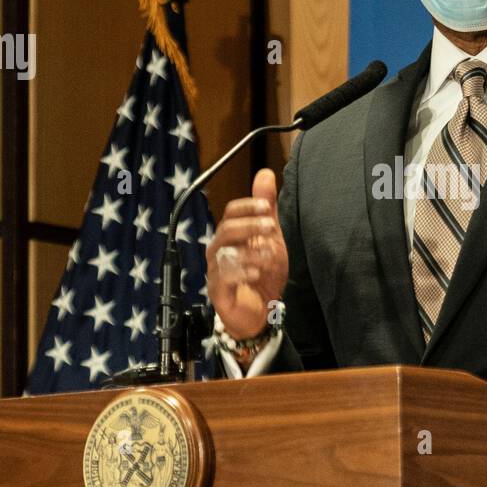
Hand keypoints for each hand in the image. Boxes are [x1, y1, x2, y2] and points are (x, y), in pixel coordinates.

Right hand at [205, 169, 288, 340]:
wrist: (260, 313)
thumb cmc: (262, 274)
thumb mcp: (270, 238)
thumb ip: (267, 208)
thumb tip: (265, 172)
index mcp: (230, 235)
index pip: (231, 212)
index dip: (247, 207)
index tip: (266, 207)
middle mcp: (219, 250)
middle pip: (227, 229)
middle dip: (250, 226)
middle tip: (270, 226)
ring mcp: (216, 271)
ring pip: (225, 254)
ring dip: (250, 252)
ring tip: (270, 255)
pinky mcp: (218, 292)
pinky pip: (223, 278)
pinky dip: (241, 274)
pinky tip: (257, 274)